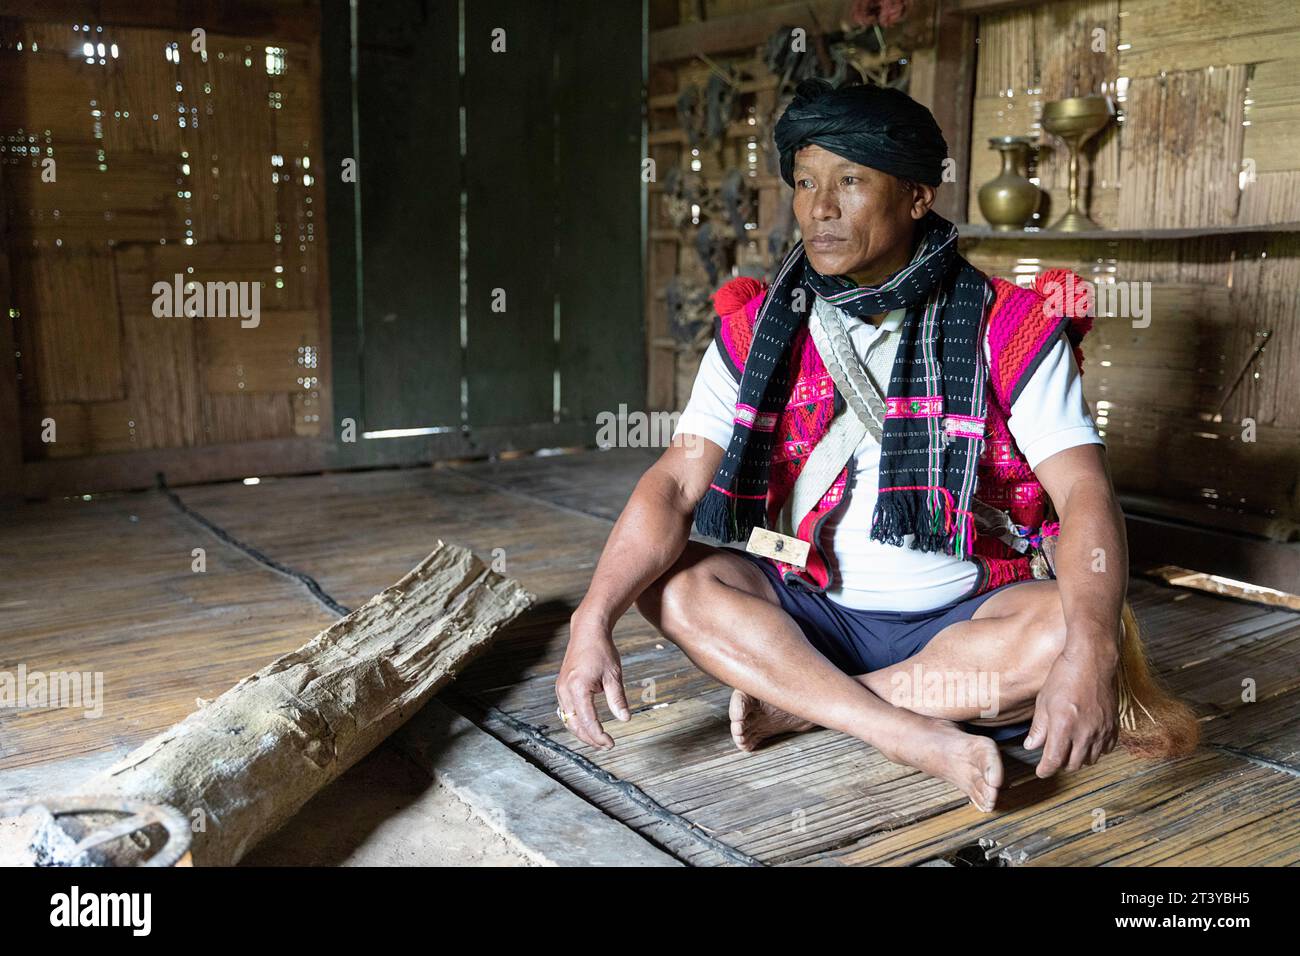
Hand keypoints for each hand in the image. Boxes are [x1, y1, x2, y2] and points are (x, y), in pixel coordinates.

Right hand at [555, 608, 630, 749]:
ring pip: (568, 720)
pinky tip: (588, 725)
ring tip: (599, 739)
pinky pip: (566, 711)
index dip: (599, 736)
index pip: (588, 721)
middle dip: (590, 738)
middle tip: (606, 746)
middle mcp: (565, 690)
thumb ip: (617, 699)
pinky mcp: (561, 687)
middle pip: (575, 725)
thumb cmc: (601, 650)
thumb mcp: (614, 675)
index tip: (611, 744)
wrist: (587, 631)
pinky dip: (576, 721)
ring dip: (582, 732)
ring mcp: (560, 689)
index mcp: (578, 688)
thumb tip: (624, 719)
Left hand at [1024, 635, 1118, 776]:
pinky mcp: (1113, 725)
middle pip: (1073, 765)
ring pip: (1090, 759)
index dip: (1045, 770)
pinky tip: (1087, 741)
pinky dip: (1096, 750)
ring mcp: (1101, 730)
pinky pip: (1106, 749)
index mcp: (1063, 726)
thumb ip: (1039, 728)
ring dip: (1078, 758)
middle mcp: (1084, 732)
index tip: (1041, 771)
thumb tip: (1031, 746)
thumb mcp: (1043, 701)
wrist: (1091, 661)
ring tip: (1069, 747)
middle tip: (1054, 756)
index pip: (1054, 761)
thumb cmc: (1064, 677)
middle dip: (1061, 765)